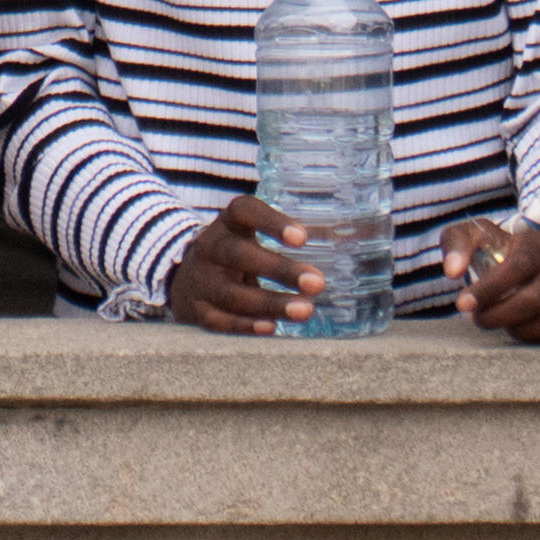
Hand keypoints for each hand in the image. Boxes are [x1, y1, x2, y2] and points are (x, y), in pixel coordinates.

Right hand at [161, 192, 328, 336]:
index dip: (272, 222)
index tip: (303, 238)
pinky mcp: (196, 311)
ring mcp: (200, 280)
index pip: (245, 211)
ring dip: (270, 303)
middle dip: (280, 269)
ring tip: (305, 310)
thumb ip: (291, 238)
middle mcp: (210, 247)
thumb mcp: (252, 236)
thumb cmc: (237, 255)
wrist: (184, 280)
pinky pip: (220, 321)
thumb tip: (355, 237)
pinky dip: (246, 325)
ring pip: (232, 293)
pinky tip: (272, 327)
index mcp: (228, 223)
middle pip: (239, 254)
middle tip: (318, 282)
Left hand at [439, 216, 539, 346]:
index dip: (490, 289)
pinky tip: (530, 334)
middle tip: (480, 321)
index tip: (463, 305)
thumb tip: (452, 272)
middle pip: (535, 298)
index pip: (517, 267)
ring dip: (524, 330)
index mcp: (537, 243)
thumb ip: (457, 244)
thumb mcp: (480, 237)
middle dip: (501, 315)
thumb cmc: (508, 253)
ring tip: (506, 326)